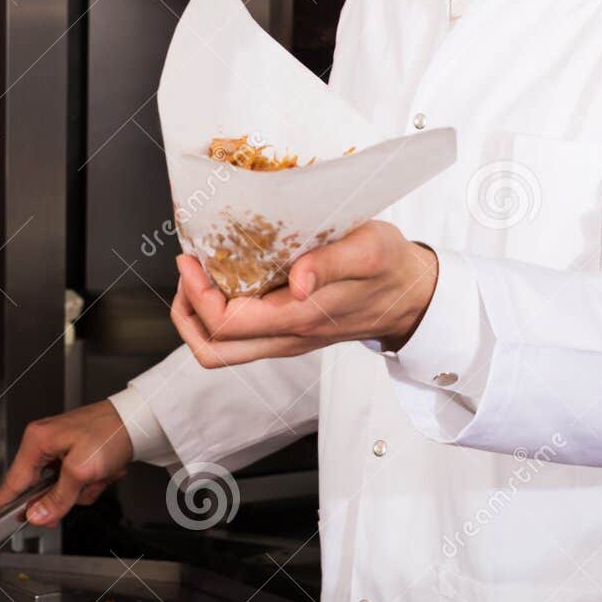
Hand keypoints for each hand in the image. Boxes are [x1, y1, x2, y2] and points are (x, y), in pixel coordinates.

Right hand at [0, 400, 133, 527]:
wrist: (137, 419)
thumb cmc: (110, 432)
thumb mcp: (81, 471)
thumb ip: (57, 497)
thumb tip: (37, 516)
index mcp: (37, 441)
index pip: (14, 479)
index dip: (7, 503)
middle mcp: (44, 442)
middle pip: (42, 488)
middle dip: (68, 493)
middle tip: (85, 487)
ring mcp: (59, 446)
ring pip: (62, 487)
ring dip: (85, 488)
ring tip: (100, 474)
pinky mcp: (74, 451)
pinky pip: (75, 479)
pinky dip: (92, 480)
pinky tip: (105, 470)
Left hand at [172, 220, 438, 367]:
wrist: (414, 296)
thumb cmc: (390, 267)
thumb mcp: (367, 251)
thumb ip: (329, 264)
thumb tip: (297, 280)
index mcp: (299, 319)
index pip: (225, 325)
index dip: (196, 295)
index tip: (191, 259)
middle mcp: (286, 337)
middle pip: (213, 350)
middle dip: (186, 313)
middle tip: (187, 271)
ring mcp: (286, 339)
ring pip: (223, 349)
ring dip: (198, 315)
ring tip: (199, 275)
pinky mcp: (288, 332)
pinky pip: (240, 336)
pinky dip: (220, 310)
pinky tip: (227, 275)